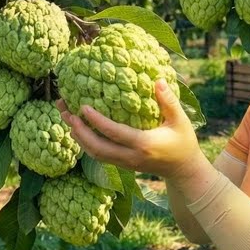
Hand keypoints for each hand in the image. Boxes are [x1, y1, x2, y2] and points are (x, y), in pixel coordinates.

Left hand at [59, 78, 205, 181]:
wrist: (182, 169)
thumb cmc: (183, 141)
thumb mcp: (180, 120)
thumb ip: (169, 101)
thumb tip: (158, 80)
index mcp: (144, 144)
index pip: (114, 133)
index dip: (96, 121)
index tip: (82, 107)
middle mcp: (130, 157)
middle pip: (97, 148)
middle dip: (79, 131)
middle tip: (67, 112)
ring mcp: (125, 163)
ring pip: (95, 154)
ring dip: (78, 137)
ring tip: (66, 117)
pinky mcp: (122, 165)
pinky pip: (99, 155)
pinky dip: (86, 143)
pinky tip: (79, 129)